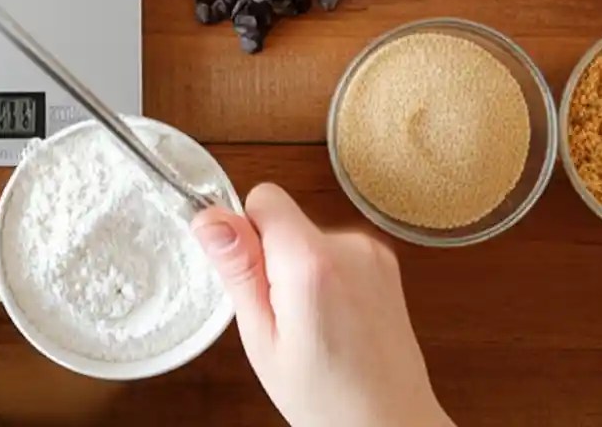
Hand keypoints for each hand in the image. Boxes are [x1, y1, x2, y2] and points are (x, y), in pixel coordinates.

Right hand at [192, 184, 453, 426]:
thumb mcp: (262, 338)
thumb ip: (238, 269)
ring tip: (311, 325)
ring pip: (306, 236)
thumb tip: (210, 218)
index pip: (263, 197)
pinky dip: (324, 277)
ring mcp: (373, 252)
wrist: (391, 423)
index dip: (246, 235)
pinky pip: (332, 250)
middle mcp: (351, 246)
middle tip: (283, 318)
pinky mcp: (384, 261)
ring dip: (299, 270)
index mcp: (312, 262)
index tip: (254, 281)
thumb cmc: (327, 398)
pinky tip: (332, 320)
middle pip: (285, 218)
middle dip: (272, 258)